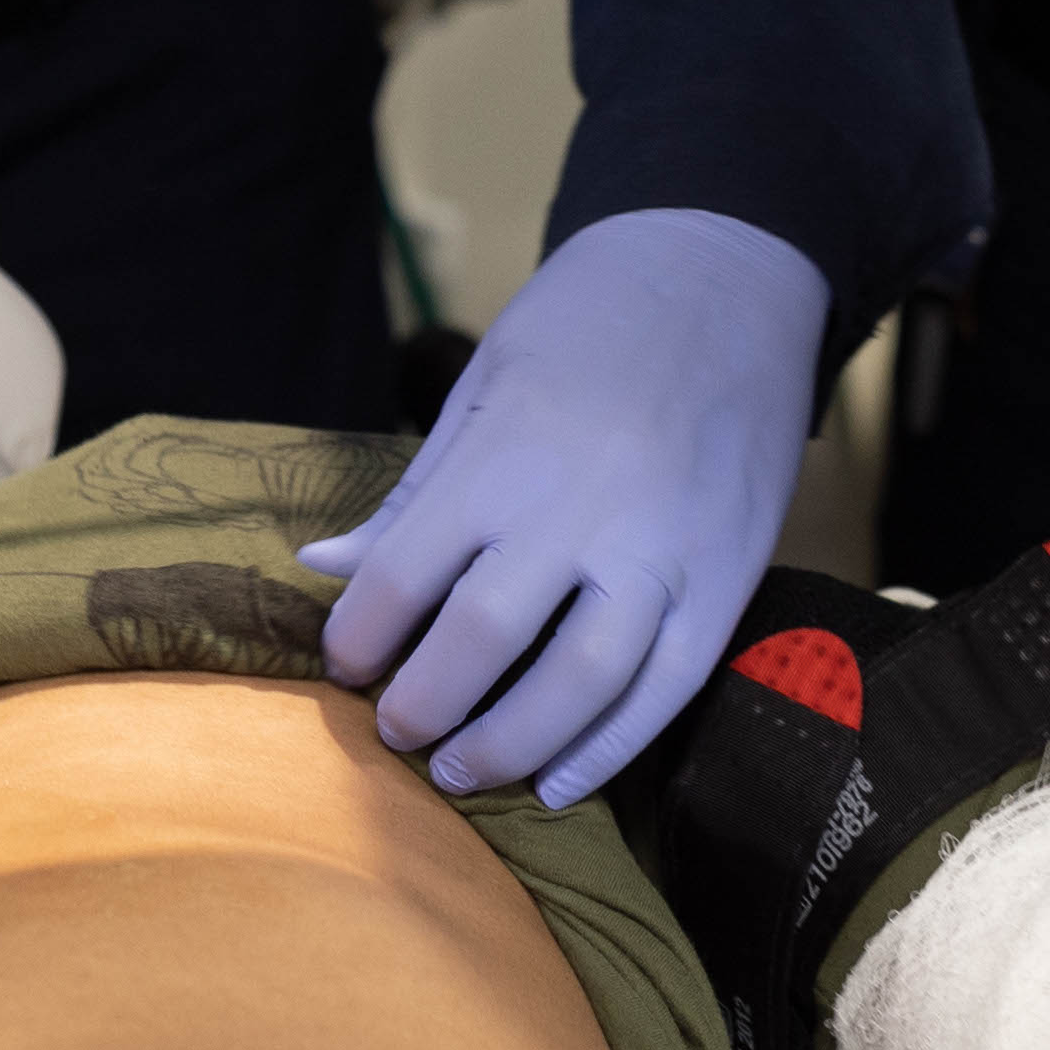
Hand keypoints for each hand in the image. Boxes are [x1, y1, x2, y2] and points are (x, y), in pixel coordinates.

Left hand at [305, 204, 825, 807]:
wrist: (727, 269)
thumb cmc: (589, 321)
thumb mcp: (483, 384)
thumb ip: (413, 496)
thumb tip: (321, 567)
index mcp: (505, 455)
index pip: (404, 577)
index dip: (359, 638)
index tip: (346, 663)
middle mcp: (582, 508)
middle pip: (483, 643)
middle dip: (424, 707)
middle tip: (399, 731)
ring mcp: (664, 547)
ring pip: (583, 682)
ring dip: (512, 745)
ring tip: (465, 770)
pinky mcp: (728, 573)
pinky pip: (669, 686)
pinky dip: (611, 746)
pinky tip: (561, 779)